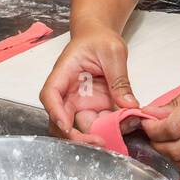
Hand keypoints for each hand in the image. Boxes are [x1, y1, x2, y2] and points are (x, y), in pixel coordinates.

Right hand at [39, 22, 138, 144]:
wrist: (100, 37)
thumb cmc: (99, 39)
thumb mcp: (113, 53)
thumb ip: (119, 79)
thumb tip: (129, 105)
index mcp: (64, 73)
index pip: (50, 95)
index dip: (55, 112)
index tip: (67, 125)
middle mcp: (68, 91)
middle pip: (62, 119)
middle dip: (76, 135)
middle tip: (100, 142)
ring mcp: (79, 102)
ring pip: (77, 126)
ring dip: (92, 136)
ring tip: (114, 138)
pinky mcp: (92, 107)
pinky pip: (95, 124)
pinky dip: (106, 130)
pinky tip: (121, 129)